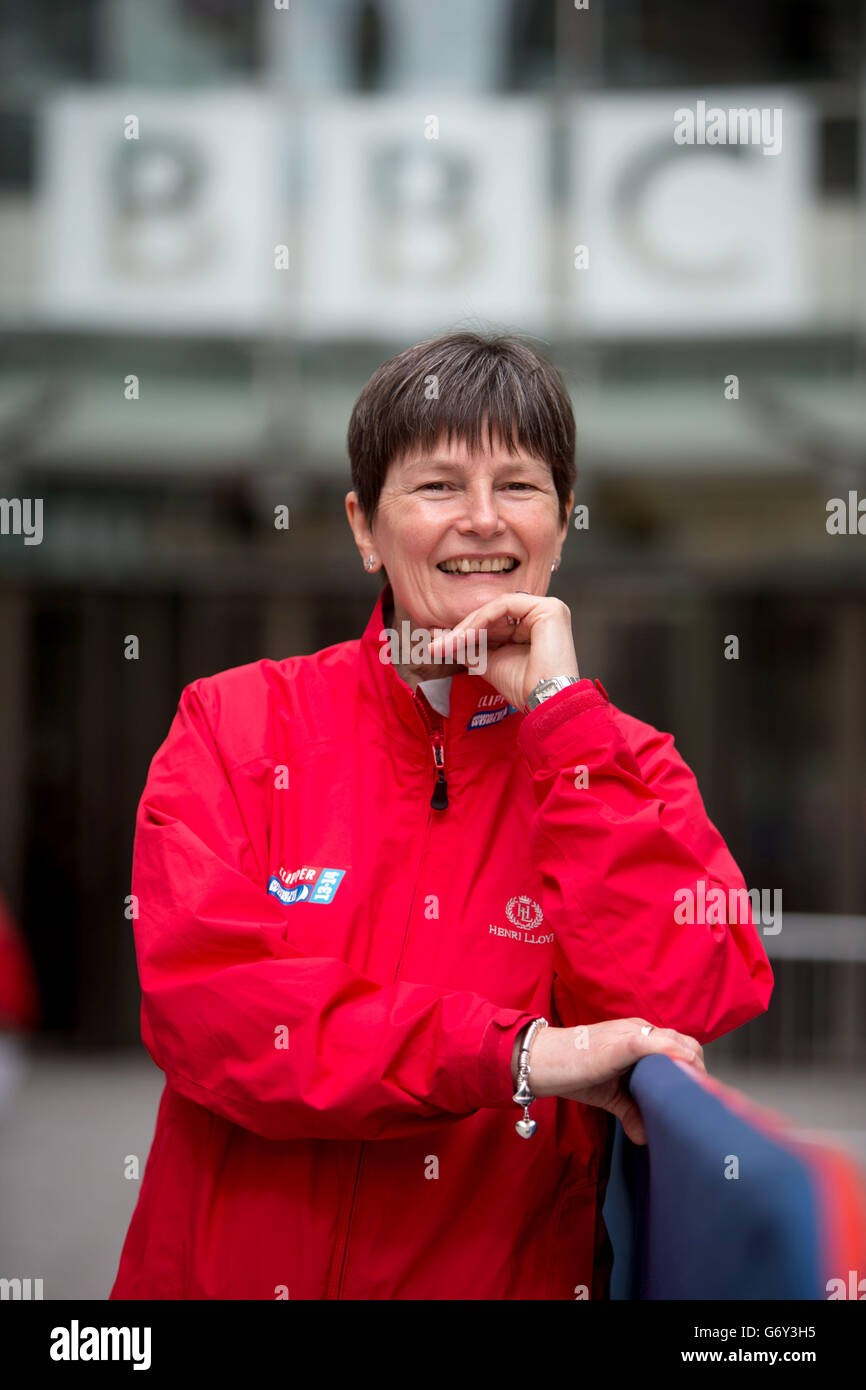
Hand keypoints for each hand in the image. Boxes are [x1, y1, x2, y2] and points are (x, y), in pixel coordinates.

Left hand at [426, 593, 578, 710]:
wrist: (544, 701)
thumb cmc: (525, 687)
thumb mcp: (489, 662)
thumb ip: (468, 648)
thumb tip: (440, 639)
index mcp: (533, 626)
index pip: (493, 621)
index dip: (466, 630)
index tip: (440, 643)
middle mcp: (542, 614)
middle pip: (493, 614)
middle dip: (463, 629)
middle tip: (439, 644)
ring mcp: (548, 609)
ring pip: (496, 608)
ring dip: (469, 626)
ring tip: (451, 643)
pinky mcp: (548, 609)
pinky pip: (505, 606)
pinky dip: (482, 620)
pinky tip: (467, 636)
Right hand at [514, 1019, 705, 1145]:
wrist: (540, 1061)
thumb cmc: (571, 1071)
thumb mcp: (609, 1095)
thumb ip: (631, 1111)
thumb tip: (648, 1137)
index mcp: (638, 1037)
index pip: (681, 1047)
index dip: (694, 1071)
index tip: (697, 1097)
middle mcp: (639, 1030)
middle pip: (686, 1044)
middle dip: (699, 1073)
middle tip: (697, 1102)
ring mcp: (630, 1034)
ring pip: (676, 1042)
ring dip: (690, 1069)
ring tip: (689, 1098)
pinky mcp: (620, 1044)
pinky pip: (652, 1045)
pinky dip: (670, 1058)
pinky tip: (677, 1079)